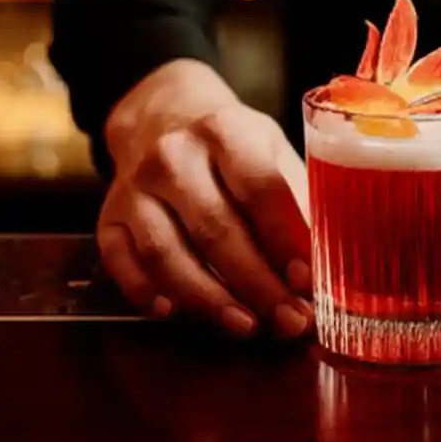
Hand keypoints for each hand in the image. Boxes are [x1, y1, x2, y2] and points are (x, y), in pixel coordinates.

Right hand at [96, 58, 312, 339]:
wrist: (163, 115)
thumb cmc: (234, 147)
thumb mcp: (273, 152)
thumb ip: (298, 202)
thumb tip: (332, 265)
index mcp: (226, 131)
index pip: (259, 189)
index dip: (285, 240)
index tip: (308, 280)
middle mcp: (173, 155)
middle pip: (215, 230)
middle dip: (257, 284)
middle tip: (290, 321)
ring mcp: (134, 186)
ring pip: (165, 252)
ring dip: (207, 299)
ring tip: (246, 326)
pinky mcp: (108, 216)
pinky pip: (120, 262)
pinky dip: (145, 292)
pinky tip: (175, 314)